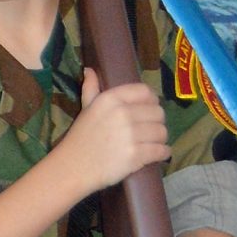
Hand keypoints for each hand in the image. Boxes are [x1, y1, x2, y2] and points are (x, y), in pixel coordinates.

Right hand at [59, 67, 170, 197]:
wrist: (74, 166)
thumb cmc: (81, 136)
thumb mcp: (85, 108)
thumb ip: (90, 88)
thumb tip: (90, 70)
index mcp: (110, 99)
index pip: (145, 91)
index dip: (151, 101)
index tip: (147, 109)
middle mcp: (122, 113)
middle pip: (158, 113)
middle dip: (156, 122)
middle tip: (149, 130)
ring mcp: (130, 135)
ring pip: (162, 132)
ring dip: (160, 138)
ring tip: (152, 142)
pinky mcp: (136, 155)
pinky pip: (162, 150)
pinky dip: (163, 153)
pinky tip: (156, 153)